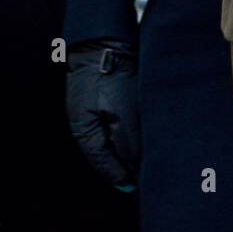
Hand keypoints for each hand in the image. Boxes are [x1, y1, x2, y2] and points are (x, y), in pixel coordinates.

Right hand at [66, 39, 140, 190]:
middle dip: (124, 166)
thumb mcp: (120, 115)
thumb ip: (126, 144)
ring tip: (147, 159)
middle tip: (145, 178)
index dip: (120, 177)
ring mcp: (94, 112)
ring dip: (129, 150)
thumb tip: (132, 169)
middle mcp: (87, 124)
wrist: (105, 42)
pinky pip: (117, 125)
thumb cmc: (109, 79)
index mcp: (84, 131)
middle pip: (107, 154)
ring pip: (112, 140)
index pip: (102, 163)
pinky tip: (142, 135)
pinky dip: (130, 134)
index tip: (136, 189)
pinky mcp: (104, 100)